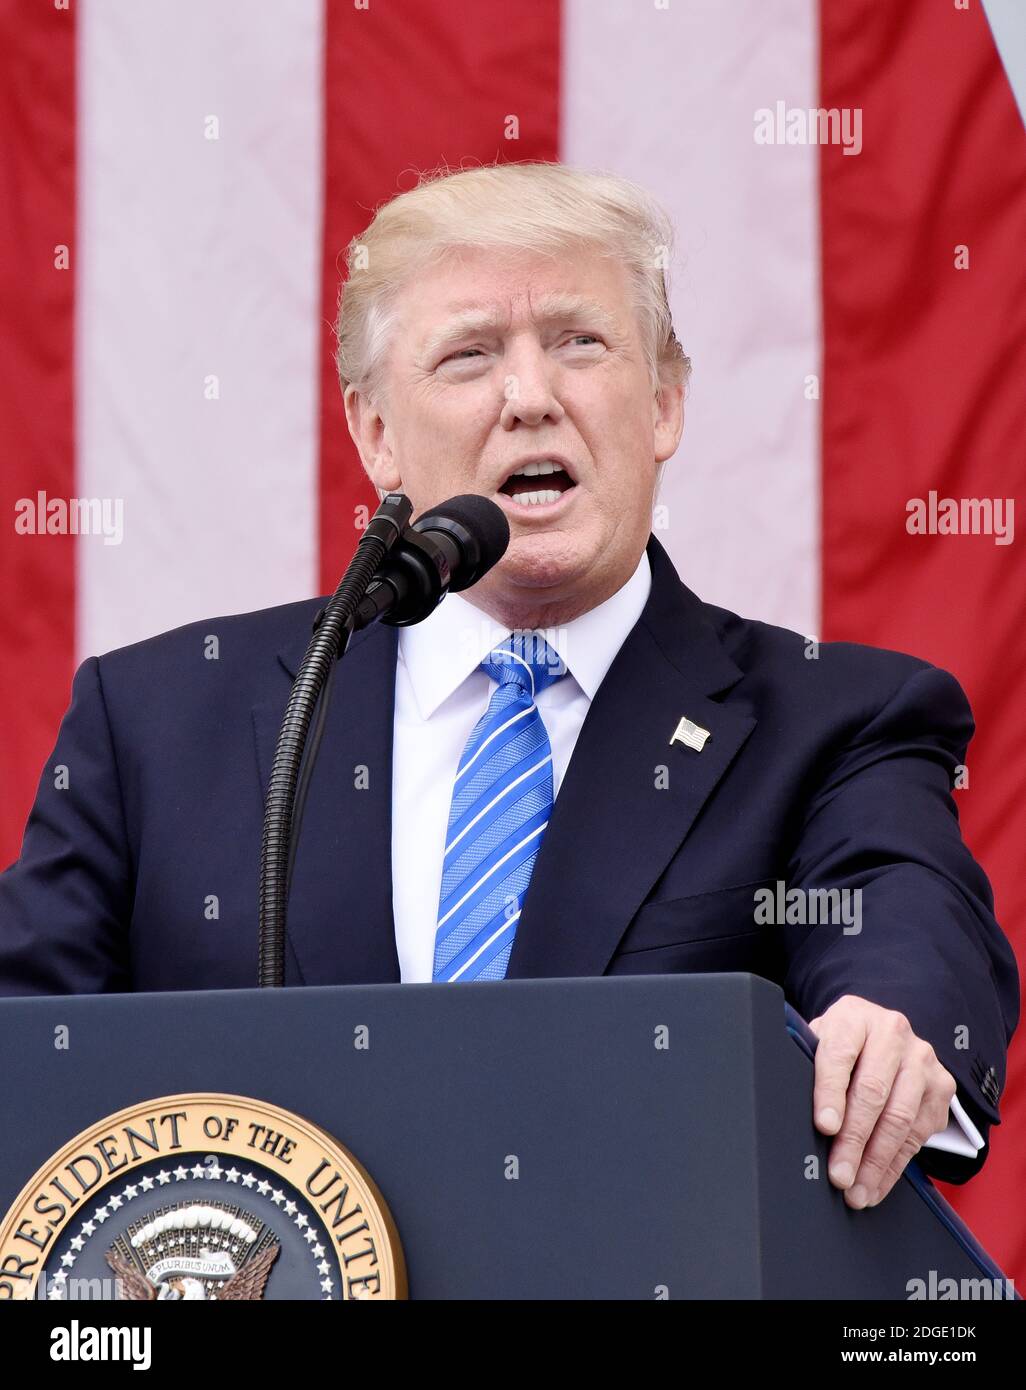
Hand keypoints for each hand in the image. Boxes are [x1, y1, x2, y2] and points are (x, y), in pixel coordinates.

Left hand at [807, 994, 956, 1208]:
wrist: (883, 1035)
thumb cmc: (842, 1045)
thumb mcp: (820, 1042)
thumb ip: (809, 1066)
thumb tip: (788, 1108)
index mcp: (854, 1016)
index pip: (839, 1054)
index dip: (830, 1092)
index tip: (824, 1126)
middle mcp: (893, 1032)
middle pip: (873, 1092)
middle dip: (854, 1140)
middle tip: (838, 1174)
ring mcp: (922, 1059)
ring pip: (900, 1118)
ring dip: (876, 1162)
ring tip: (856, 1190)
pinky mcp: (941, 1087)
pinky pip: (918, 1134)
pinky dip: (895, 1166)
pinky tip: (876, 1184)